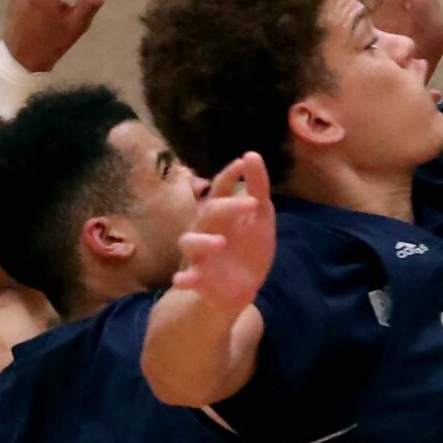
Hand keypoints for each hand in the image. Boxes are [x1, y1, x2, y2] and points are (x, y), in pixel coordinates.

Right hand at [172, 153, 274, 315]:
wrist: (242, 288)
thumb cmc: (248, 248)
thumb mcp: (261, 218)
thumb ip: (258, 188)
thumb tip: (252, 154)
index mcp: (222, 214)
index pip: (220, 189)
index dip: (229, 175)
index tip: (242, 163)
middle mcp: (206, 229)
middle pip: (209, 212)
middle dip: (229, 206)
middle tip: (254, 204)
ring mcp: (200, 254)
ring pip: (189, 242)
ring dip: (203, 241)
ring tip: (220, 242)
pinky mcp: (198, 279)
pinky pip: (185, 278)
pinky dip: (183, 279)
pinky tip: (182, 279)